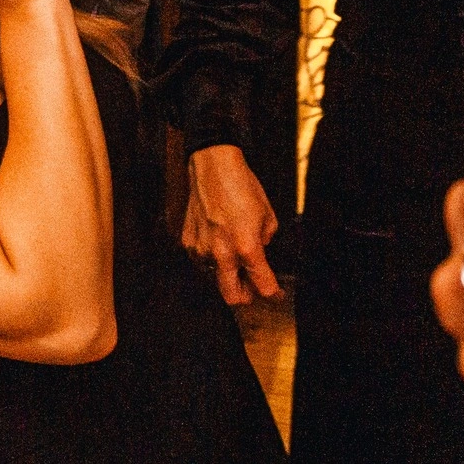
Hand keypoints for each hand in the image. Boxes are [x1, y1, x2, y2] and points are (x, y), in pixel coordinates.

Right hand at [184, 144, 280, 304]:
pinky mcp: (188, 242)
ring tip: (233, 255)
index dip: (273, 293)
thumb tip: (261, 251)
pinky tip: (218, 240)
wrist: (213, 167)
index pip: (263, 286)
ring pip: (215, 278)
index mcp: (247, 247)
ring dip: (226, 274)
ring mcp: (201, 250)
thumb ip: (265, 241)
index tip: (275, 293)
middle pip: (233, 297)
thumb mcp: (268, 215)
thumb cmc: (241, 186)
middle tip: (253, 286)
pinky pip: (201, 260)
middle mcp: (222, 253)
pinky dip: (211, 257)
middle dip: (246, 296)